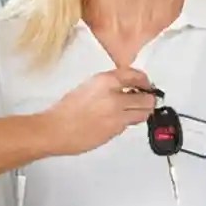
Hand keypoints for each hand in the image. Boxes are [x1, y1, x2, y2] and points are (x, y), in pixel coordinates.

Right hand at [41, 68, 156, 155]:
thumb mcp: (89, 86)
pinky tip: (119, 119)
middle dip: (149, 98)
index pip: (136, 76)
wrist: (57, 129)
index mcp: (106, 81)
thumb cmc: (66, 110)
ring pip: (144, 113)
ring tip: (138, 109)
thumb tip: (125, 87)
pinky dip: (129, 121)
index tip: (146, 84)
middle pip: (147, 97)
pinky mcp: (116, 130)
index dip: (145, 81)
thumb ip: (109, 85)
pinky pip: (130, 124)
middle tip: (146, 99)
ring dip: (144, 111)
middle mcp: (115, 96)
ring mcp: (117, 115)